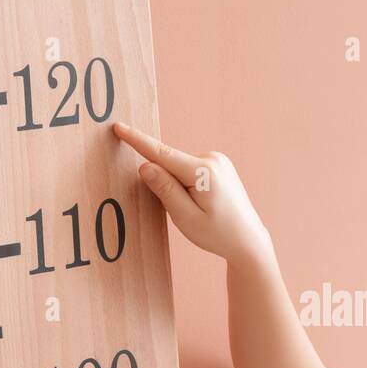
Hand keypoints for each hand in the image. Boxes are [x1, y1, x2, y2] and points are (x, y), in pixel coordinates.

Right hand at [112, 122, 271, 266]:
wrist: (248, 240)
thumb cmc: (218, 234)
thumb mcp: (186, 218)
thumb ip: (165, 190)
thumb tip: (146, 165)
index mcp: (205, 173)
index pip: (162, 154)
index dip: (137, 141)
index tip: (118, 127)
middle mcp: (213, 159)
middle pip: (170, 164)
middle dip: (167, 185)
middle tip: (190, 212)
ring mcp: (218, 160)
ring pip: (179, 169)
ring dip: (179, 187)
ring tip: (202, 210)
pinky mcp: (218, 164)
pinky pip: (189, 170)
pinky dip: (187, 184)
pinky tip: (205, 202)